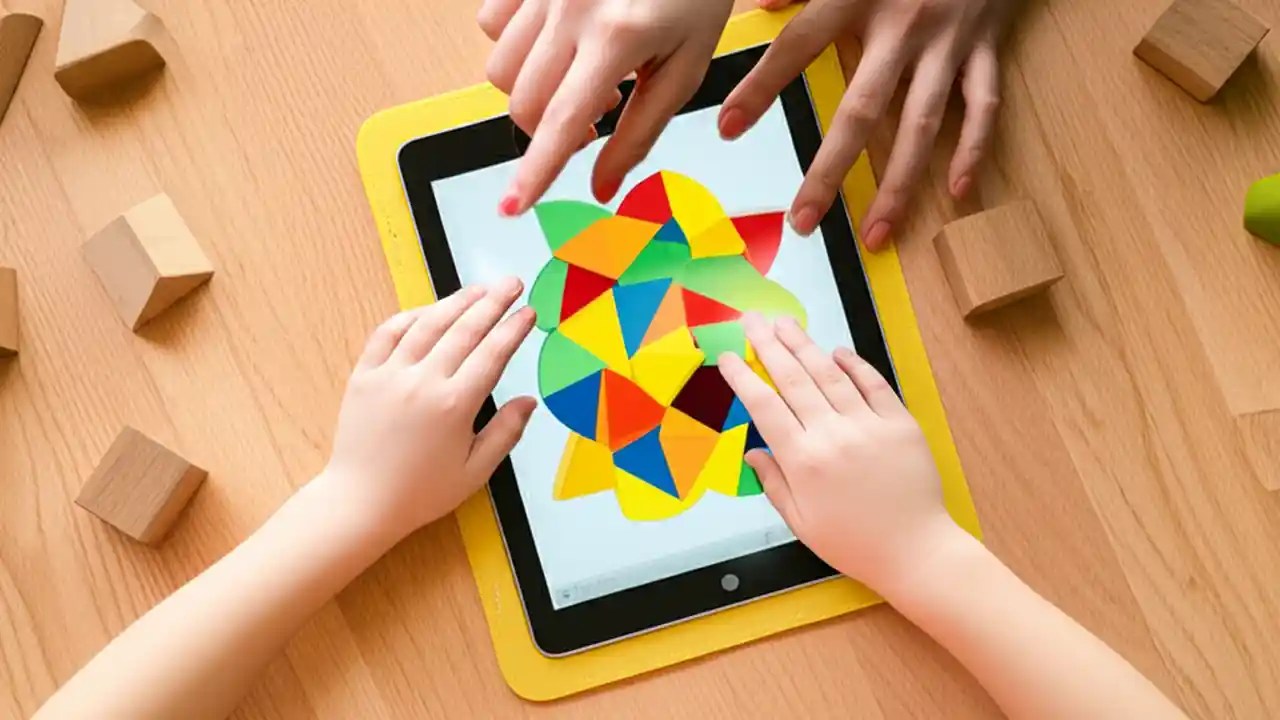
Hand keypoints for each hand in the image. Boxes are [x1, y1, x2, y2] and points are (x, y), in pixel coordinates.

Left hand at [320, 278, 536, 541]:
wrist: (361, 501)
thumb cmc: (420, 492)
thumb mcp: (475, 472)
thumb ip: (505, 433)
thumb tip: (528, 402)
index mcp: (454, 406)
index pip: (492, 354)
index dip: (513, 329)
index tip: (529, 312)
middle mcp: (423, 383)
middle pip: (465, 329)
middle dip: (493, 302)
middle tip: (512, 284)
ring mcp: (390, 375)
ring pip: (428, 324)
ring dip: (456, 301)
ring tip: (479, 289)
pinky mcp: (364, 376)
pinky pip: (388, 333)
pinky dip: (410, 316)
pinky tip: (429, 310)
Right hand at [479, 0, 734, 214]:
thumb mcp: (686, 68)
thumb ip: (641, 131)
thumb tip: (603, 187)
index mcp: (618, 36)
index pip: (562, 124)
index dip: (535, 174)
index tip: (512, 208)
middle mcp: (571, 8)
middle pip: (523, 103)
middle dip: (549, 129)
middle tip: (598, 113)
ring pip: (501, 67)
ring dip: (533, 87)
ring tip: (582, 70)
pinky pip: (491, 21)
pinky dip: (516, 43)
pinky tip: (556, 37)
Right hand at [718, 313, 959, 592]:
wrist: (915, 551)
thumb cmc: (853, 543)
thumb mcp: (801, 523)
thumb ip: (774, 484)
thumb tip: (753, 452)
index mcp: (803, 462)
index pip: (764, 407)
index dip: (743, 378)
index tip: (728, 357)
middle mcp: (832, 436)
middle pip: (792, 380)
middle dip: (768, 346)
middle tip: (752, 320)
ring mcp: (868, 426)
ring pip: (829, 375)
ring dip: (804, 346)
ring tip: (785, 324)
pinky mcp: (900, 424)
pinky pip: (873, 385)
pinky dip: (854, 364)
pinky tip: (836, 351)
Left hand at [721, 0, 1015, 248]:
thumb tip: (760, 2)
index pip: (797, 47)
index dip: (761, 88)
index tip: (728, 129)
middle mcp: (902, 28)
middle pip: (860, 111)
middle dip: (829, 171)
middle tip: (804, 221)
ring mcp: (946, 44)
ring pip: (920, 125)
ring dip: (898, 185)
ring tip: (876, 233)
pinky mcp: (985, 50)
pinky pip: (981, 108)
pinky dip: (973, 150)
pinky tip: (956, 192)